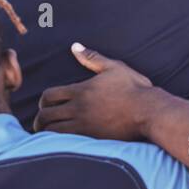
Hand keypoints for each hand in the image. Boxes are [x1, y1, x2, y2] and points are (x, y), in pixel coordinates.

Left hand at [34, 43, 154, 140]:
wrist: (149, 112)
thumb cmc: (134, 88)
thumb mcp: (114, 67)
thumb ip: (92, 58)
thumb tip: (75, 46)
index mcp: (81, 90)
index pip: (49, 95)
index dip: (42, 100)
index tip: (44, 104)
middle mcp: (79, 108)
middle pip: (46, 114)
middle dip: (39, 118)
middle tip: (39, 122)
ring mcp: (84, 125)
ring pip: (53, 130)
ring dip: (46, 131)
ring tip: (46, 133)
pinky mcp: (92, 138)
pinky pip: (66, 142)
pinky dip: (58, 142)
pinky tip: (60, 143)